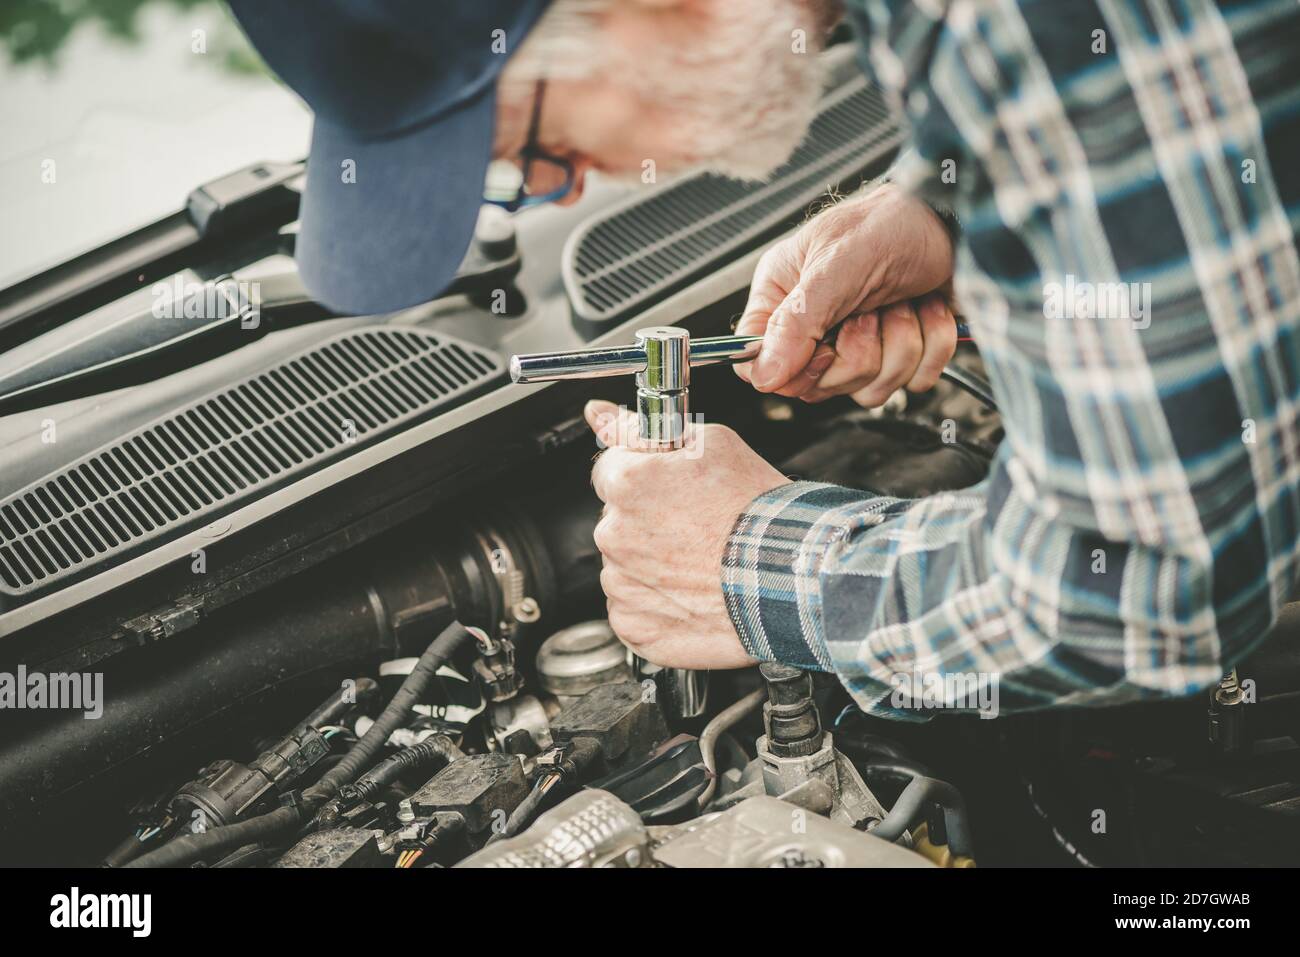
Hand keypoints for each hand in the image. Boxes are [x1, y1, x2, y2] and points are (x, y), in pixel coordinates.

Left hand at [585, 400, 788, 668]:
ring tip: (701, 562)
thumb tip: (602, 414)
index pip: (610, 470)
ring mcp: (623, 585)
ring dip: (652, 565)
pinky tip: (692, 593)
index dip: (645, 477)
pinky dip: (656, 605)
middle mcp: (614, 534)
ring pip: (625, 566)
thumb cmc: (758, 514)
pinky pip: (633, 609)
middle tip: (698, 527)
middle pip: (618, 520)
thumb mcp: (708, 444)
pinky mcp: (635, 626)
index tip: (672, 490)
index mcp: (627, 483)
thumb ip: (642, 430)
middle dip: (648, 521)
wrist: (792, 578)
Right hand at [736, 183, 956, 406]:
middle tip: (872, 308)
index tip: (824, 347)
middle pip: (818, 387)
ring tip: (903, 302)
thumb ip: (797, 321)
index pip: (758, 365)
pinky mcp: (898, 354)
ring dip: (901, 344)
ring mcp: (857, 344)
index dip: (793, 370)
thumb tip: (764, 375)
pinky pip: (912, 384)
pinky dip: (931, 346)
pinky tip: (927, 310)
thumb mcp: (838, 264)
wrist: (958, 222)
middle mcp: (815, 326)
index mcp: (783, 297)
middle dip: (861, 351)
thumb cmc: (894, 222)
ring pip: (868, 391)